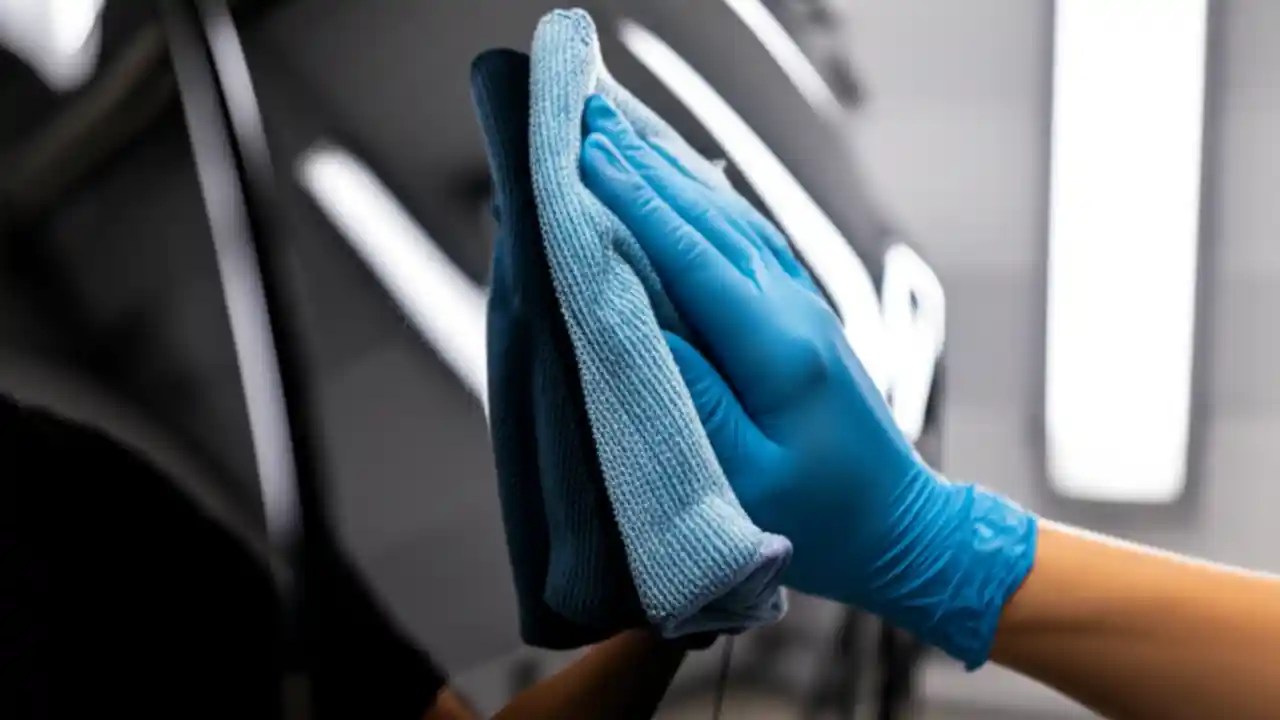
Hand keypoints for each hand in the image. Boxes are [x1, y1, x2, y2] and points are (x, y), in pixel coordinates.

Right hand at [579, 94, 1035, 667]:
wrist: (903, 531)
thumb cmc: (822, 522)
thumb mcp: (746, 479)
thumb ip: (693, 396)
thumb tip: (634, 320)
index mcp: (778, 348)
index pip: (692, 255)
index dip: (634, 202)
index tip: (585, 154)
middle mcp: (794, 311)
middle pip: (710, 220)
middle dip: (645, 165)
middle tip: (589, 115)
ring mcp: (804, 309)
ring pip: (732, 222)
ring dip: (673, 174)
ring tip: (623, 132)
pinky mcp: (804, 320)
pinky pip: (748, 243)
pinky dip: (707, 205)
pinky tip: (685, 184)